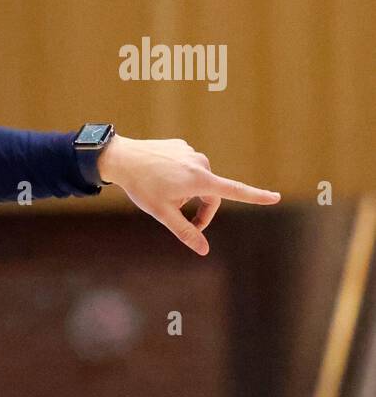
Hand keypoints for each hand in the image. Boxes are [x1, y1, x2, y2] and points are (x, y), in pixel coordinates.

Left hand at [98, 135, 280, 255]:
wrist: (121, 157)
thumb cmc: (141, 187)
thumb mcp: (163, 213)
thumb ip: (185, 231)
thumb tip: (204, 250)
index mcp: (200, 179)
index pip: (234, 191)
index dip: (256, 197)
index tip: (275, 198)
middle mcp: (201, 162)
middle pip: (210, 195)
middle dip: (200, 211)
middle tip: (182, 222)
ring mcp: (191, 152)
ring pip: (196, 182)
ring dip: (186, 194)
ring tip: (161, 194)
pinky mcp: (181, 146)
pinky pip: (185, 168)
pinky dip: (177, 178)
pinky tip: (157, 177)